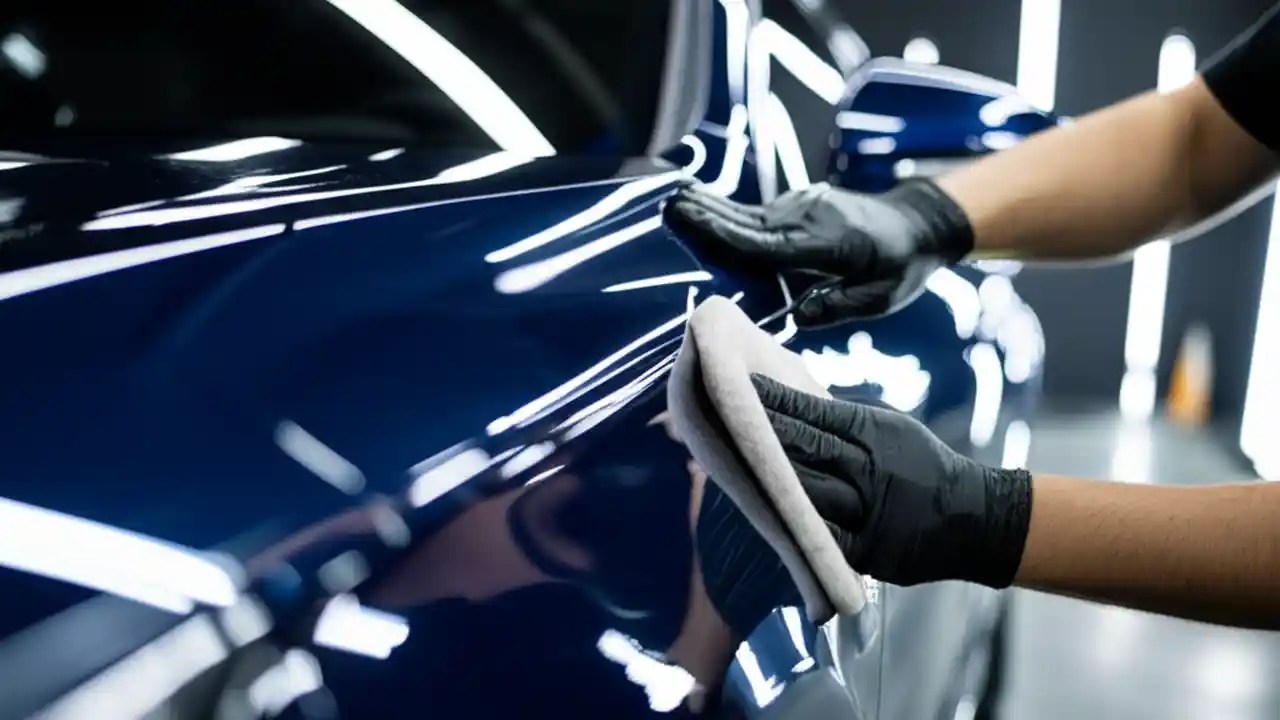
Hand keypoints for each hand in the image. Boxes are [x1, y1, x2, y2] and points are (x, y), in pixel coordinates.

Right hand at [664, 180, 972, 326]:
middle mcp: (805, 219)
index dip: (724, 234)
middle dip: (705, 214)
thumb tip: (797, 317)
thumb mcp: (882, 297)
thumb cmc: (902, 265)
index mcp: (824, 242)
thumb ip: (839, 305)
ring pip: (746, 215)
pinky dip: (726, 215)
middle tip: (666, 204)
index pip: (764, 243)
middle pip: (745, 222)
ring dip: (710, 210)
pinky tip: (699, 209)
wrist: (919, 221)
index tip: (690, 219)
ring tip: (672, 202)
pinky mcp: (796, 209)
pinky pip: (756, 217)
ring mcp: (799, 209)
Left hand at [750, 375, 1031, 587]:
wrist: (975, 521)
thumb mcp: (892, 429)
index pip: (818, 415)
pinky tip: (760, 510)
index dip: (779, 402)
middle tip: (723, 412)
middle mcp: (872, 472)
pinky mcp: (865, 553)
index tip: (745, 384)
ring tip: (732, 458)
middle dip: (764, 433)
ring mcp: (869, 516)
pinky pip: (820, 538)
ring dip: (768, 479)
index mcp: (877, 435)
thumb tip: (790, 404)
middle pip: (807, 451)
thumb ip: (845, 420)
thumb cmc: (923, 466)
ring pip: (807, 495)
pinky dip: (791, 525)